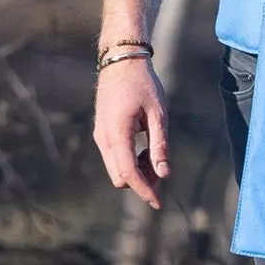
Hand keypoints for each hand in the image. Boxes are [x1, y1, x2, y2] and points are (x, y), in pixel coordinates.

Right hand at [93, 56, 169, 208]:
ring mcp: (100, 136)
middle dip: (141, 181)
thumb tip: (164, 174)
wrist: (121, 61)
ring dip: (135, 171)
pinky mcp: (102, 132)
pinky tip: (143, 147)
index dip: (144, 191)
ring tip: (153, 153)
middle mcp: (104, 138)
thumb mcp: (158, 114)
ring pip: (116, 169)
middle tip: (161, 166)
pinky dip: (129, 160)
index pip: (129, 173)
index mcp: (118, 134)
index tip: (158, 203)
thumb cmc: (143, 85)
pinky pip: (114, 157)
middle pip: (120, 177)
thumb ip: (160, 146)